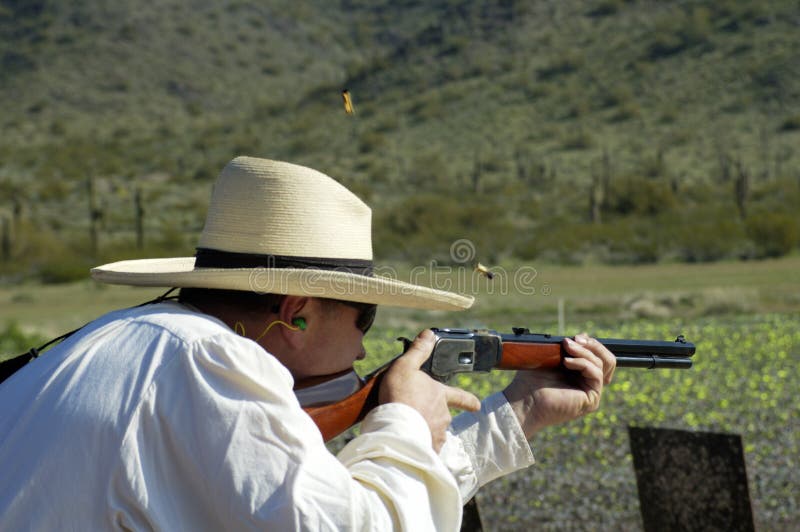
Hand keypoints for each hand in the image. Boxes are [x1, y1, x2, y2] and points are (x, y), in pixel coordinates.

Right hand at [379, 329, 480, 451]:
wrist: (394, 428)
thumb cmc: (399, 395)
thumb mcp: (405, 366)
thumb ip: (418, 351)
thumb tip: (429, 334)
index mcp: (440, 395)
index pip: (461, 397)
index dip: (469, 401)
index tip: (477, 406)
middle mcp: (444, 415)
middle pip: (443, 416)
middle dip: (434, 416)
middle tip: (418, 416)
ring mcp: (438, 434)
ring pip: (434, 432)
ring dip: (425, 431)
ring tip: (409, 431)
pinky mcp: (429, 450)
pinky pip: (426, 448)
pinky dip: (419, 446)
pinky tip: (409, 445)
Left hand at [503, 333, 615, 439]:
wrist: (523, 401)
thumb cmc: (531, 380)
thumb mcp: (551, 357)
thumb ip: (568, 348)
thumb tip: (583, 336)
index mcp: (579, 373)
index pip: (597, 354)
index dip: (590, 343)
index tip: (574, 337)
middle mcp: (587, 383)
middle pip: (606, 359)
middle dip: (592, 345)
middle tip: (574, 340)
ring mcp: (591, 392)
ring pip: (600, 364)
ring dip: (583, 352)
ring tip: (566, 347)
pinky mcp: (591, 400)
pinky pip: (596, 375)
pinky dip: (583, 364)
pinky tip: (566, 362)